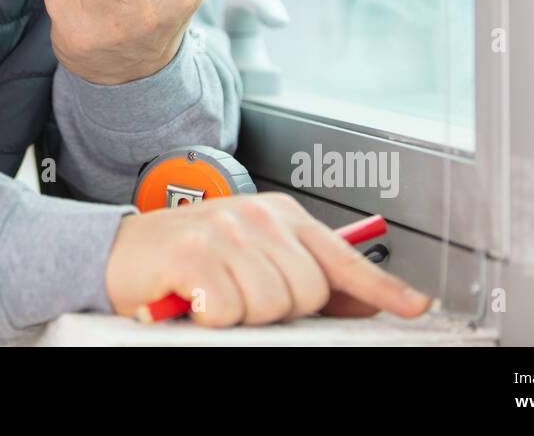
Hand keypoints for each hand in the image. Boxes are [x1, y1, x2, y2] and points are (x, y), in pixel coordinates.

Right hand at [105, 193, 434, 324]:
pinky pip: (230, 311)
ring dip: (242, 316)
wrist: (120, 253)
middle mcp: (256, 216)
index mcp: (278, 216)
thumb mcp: (253, 262)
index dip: (380, 286)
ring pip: (272, 304)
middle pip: (308, 291)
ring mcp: (226, 230)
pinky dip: (211, 317)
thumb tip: (366, 302)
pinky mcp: (195, 252)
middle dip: (279, 310)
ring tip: (215, 296)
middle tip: (240, 297)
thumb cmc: (188, 260)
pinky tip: (194, 298)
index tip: (414, 305)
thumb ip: (307, 280)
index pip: (340, 255)